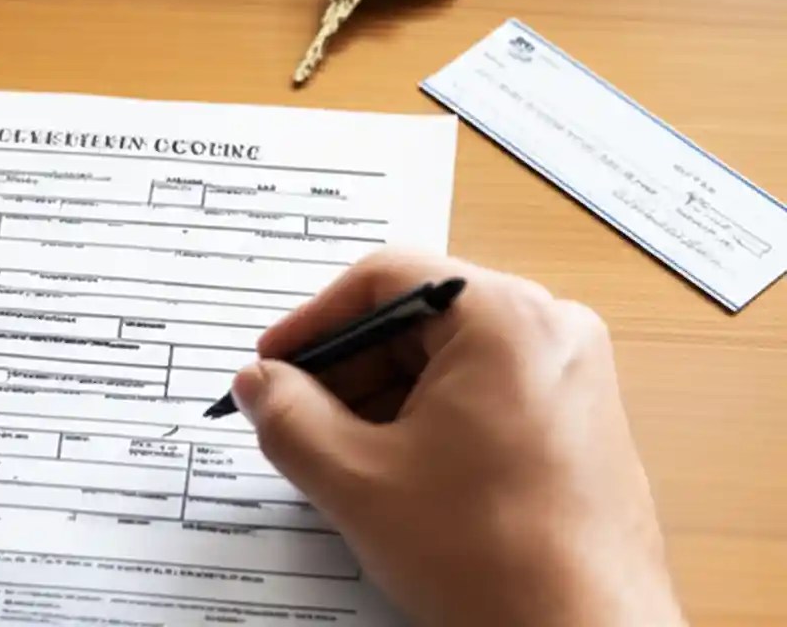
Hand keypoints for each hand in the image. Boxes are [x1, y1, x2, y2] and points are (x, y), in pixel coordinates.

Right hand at [231, 251, 685, 626]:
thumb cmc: (488, 556)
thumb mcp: (356, 478)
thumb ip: (288, 417)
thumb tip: (258, 381)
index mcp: (505, 318)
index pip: (386, 279)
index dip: (313, 321)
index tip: (272, 364)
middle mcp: (551, 330)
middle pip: (418, 318)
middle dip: (346, 368)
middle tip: (294, 416)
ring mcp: (573, 376)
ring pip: (448, 360)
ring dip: (382, 398)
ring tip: (339, 455)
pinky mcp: (578, 421)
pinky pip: (485, 392)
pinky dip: (428, 419)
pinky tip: (393, 471)